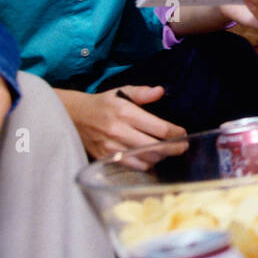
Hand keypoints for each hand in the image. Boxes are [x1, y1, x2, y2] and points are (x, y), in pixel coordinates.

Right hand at [57, 86, 186, 159]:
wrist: (74, 117)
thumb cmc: (103, 104)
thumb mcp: (121, 92)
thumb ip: (142, 93)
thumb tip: (160, 91)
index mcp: (125, 113)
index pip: (160, 128)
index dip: (176, 133)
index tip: (182, 133)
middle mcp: (119, 131)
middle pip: (155, 147)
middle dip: (173, 148)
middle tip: (182, 146)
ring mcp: (112, 147)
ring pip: (146, 159)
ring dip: (160, 156)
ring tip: (165, 150)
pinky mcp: (106, 158)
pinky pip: (134, 167)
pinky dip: (145, 163)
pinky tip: (149, 157)